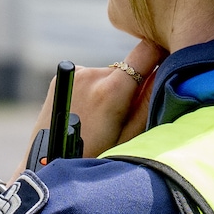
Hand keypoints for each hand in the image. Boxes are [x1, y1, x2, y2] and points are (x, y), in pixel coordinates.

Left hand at [17, 40, 163, 171]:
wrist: (46, 163)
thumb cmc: (93, 158)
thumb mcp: (128, 137)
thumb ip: (148, 102)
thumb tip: (166, 71)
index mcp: (111, 90)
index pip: (146, 50)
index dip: (160, 54)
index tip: (166, 63)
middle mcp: (91, 74)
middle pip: (126, 67)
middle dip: (131, 85)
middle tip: (123, 115)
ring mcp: (74, 73)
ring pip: (108, 73)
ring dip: (111, 89)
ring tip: (100, 119)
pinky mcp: (61, 75)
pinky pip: (90, 76)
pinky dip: (94, 89)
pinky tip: (86, 111)